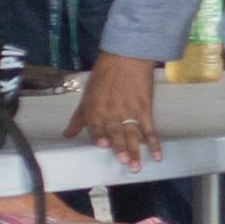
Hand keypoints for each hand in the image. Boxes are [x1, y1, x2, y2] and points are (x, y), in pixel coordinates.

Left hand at [75, 51, 165, 166]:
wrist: (126, 57)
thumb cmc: (104, 76)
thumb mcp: (87, 96)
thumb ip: (78, 118)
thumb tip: (67, 135)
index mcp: (96, 110)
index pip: (97, 126)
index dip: (100, 136)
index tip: (103, 146)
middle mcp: (112, 113)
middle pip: (117, 134)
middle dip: (121, 149)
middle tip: (126, 163)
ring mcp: (130, 112)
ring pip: (133, 134)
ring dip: (136, 150)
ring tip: (137, 166)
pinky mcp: (144, 109)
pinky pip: (149, 129)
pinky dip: (154, 142)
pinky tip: (157, 155)